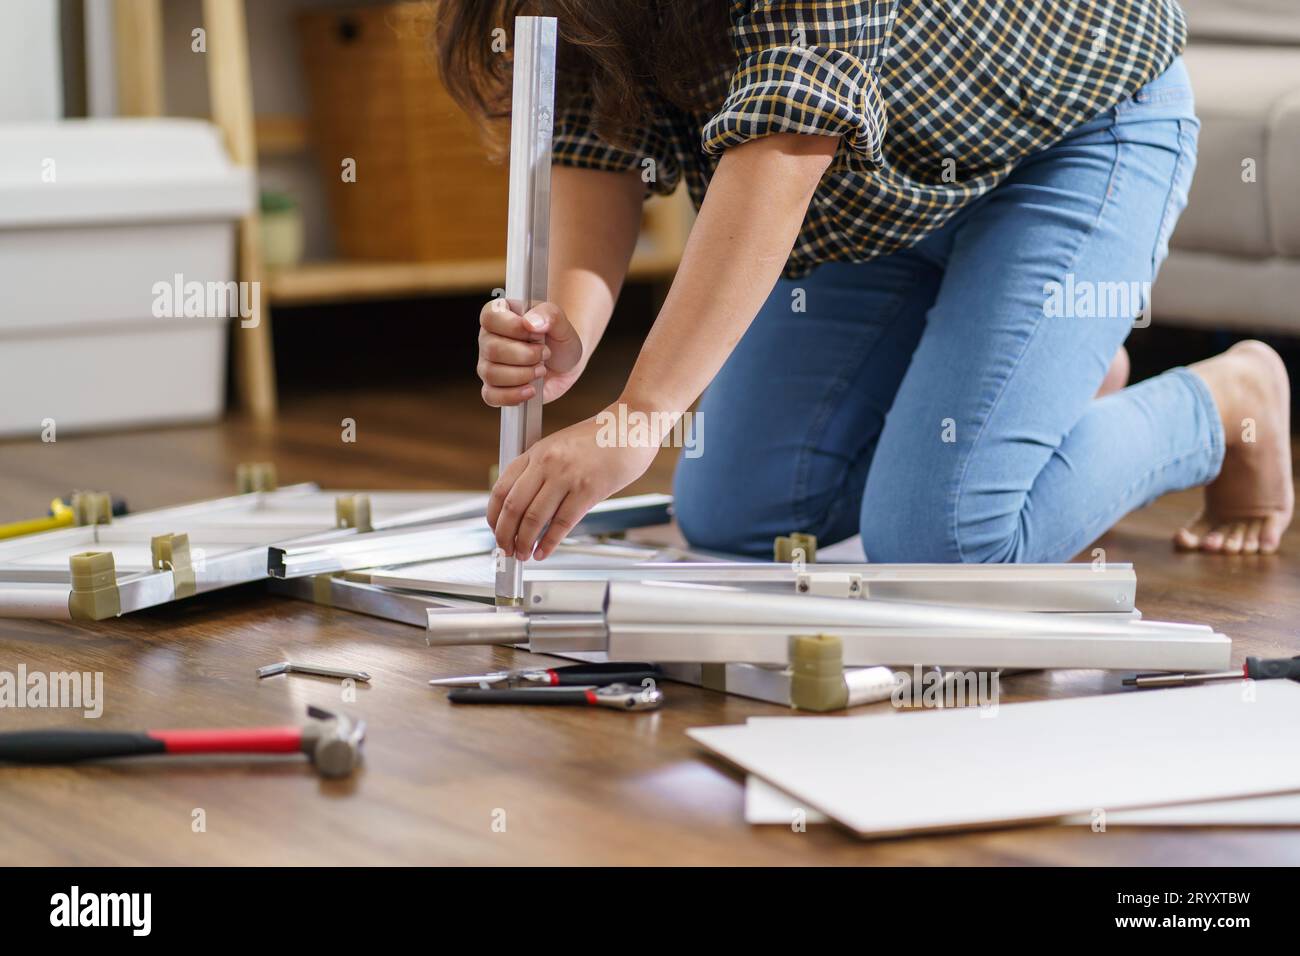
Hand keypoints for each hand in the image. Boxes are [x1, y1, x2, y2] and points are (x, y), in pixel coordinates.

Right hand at [477, 299, 583, 405]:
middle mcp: (488, 338)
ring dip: (523, 374)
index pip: (490, 317)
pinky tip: (531, 389)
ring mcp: (488, 364)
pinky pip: (490, 396)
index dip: (514, 327)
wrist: (565, 363)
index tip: (536, 333)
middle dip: (525, 355)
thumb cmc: (558, 338)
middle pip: (491, 349)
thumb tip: (531, 323)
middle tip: (545, 353)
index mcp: (499, 314)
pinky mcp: (493, 388)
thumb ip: (549, 315)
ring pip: (491, 374)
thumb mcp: (561, 322)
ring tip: (541, 370)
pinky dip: (513, 395)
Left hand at [488, 411, 659, 560]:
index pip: (501, 488)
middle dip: (504, 534)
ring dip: (524, 542)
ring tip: (523, 554)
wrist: (632, 425)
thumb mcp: (561, 445)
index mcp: (536, 451)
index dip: (493, 515)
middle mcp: (547, 462)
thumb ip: (542, 470)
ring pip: (533, 518)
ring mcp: (566, 476)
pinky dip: (549, 543)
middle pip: (513, 507)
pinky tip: (543, 551)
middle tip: (505, 548)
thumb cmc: (602, 437)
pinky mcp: (588, 490)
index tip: (495, 529)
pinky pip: (561, 523)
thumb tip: (527, 505)